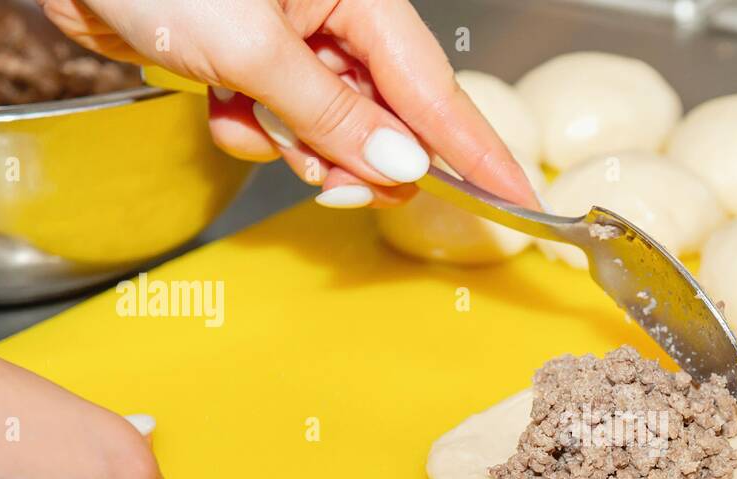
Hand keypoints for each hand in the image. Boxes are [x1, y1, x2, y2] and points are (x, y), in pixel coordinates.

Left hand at [37, 0, 537, 208]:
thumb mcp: (252, 50)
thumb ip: (332, 116)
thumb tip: (400, 165)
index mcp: (359, 2)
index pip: (437, 92)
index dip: (478, 152)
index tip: (518, 200)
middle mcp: (335, 27)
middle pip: (385, 125)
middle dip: (356, 161)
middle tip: (332, 185)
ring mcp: (293, 51)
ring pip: (329, 135)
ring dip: (293, 149)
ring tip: (250, 118)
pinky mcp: (251, 70)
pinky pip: (277, 129)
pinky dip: (249, 132)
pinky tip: (218, 103)